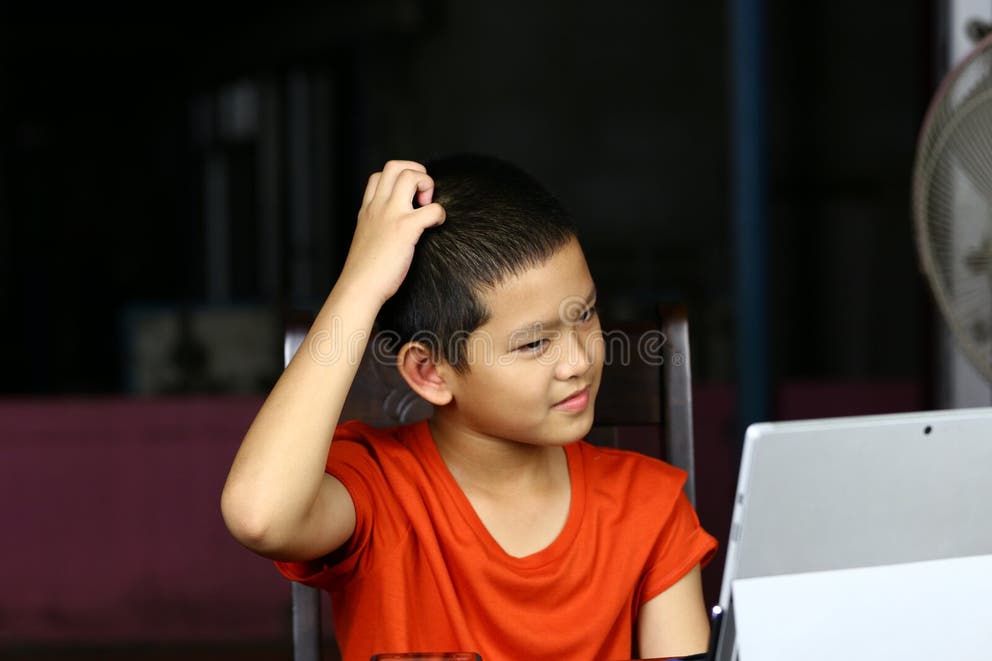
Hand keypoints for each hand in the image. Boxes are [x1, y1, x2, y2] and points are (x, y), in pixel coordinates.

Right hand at [338, 160, 445, 305]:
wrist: (359, 288)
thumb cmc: (365, 271)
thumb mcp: (365, 240)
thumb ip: (377, 227)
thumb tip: (393, 229)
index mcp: (367, 210)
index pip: (378, 175)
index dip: (397, 178)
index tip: (407, 196)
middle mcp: (377, 207)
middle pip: (395, 166)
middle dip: (415, 173)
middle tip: (422, 196)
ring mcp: (391, 215)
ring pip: (411, 176)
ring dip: (426, 185)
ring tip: (427, 206)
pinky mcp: (405, 230)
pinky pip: (432, 209)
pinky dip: (440, 214)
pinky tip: (436, 225)